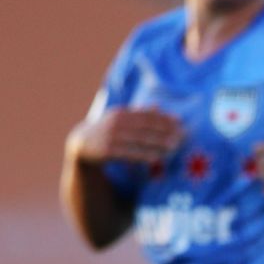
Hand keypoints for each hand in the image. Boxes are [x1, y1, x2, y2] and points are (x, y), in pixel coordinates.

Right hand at [68, 106, 183, 164]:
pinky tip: (156, 158)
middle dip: (165, 131)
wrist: (81, 145)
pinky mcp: (107, 151)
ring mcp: (111, 137)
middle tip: (182, 136)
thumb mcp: (120, 119)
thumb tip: (158, 106)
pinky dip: (143, 155)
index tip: (180, 122)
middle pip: (145, 127)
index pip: (146, 115)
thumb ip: (138, 113)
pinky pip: (129, 154)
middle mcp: (116, 123)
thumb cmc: (105, 131)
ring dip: (158, 144)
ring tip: (174, 147)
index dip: (164, 118)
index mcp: (121, 113)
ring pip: (139, 141)